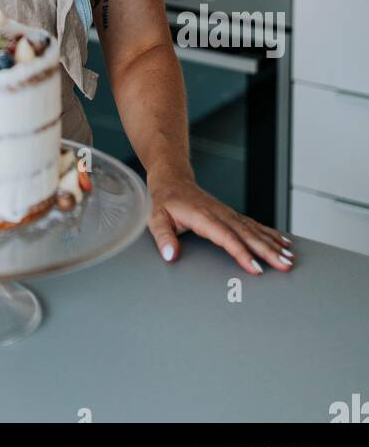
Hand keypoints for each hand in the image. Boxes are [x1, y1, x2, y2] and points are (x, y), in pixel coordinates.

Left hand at [147, 174, 294, 274]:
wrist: (171, 178)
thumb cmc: (164, 200)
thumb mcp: (156, 218)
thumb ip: (163, 238)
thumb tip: (170, 256)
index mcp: (203, 216)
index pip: (226, 237)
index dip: (242, 253)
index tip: (256, 268)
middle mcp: (220, 214)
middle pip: (247, 234)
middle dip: (268, 251)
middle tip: (285, 266)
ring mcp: (228, 213)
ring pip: (254, 230)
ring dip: (273, 244)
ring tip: (290, 258)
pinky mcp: (231, 214)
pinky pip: (253, 225)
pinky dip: (270, 234)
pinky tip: (283, 242)